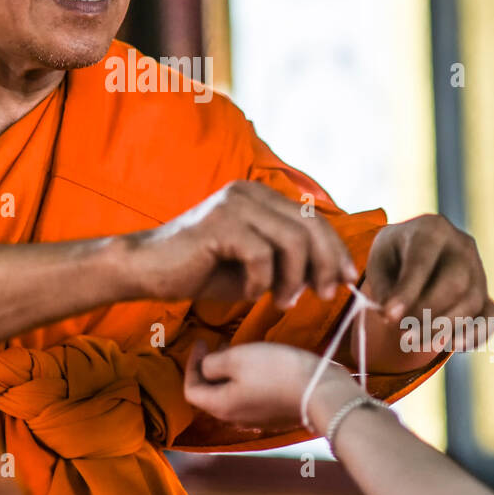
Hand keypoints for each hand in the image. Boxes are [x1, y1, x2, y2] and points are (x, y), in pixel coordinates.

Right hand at [127, 180, 357, 307]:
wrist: (147, 270)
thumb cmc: (199, 270)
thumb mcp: (253, 268)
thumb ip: (287, 265)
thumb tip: (327, 276)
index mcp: (259, 197)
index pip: (312, 219)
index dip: (336, 249)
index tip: (347, 280)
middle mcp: (250, 192)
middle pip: (310, 226)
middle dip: (326, 264)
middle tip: (325, 295)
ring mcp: (235, 204)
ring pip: (292, 241)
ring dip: (294, 279)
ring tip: (283, 301)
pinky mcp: (220, 223)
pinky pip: (262, 255)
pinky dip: (263, 281)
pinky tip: (253, 294)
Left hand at [183, 340, 354, 430]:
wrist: (319, 391)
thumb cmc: (274, 370)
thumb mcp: (237, 358)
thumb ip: (212, 364)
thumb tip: (205, 368)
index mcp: (220, 406)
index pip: (191, 390)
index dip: (190, 364)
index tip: (201, 341)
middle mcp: (234, 418)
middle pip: (210, 394)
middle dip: (208, 368)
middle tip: (216, 344)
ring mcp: (255, 418)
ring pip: (230, 395)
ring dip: (227, 373)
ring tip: (236, 350)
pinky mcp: (273, 415)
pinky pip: (249, 397)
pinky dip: (244, 380)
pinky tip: (257, 365)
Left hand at [364, 214, 493, 350]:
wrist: (417, 249)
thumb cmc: (395, 254)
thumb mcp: (379, 260)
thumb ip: (382, 287)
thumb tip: (391, 317)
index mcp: (432, 229)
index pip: (423, 261)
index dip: (407, 292)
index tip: (389, 317)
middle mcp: (462, 247)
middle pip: (456, 283)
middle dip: (427, 313)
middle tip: (401, 331)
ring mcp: (479, 271)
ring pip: (472, 303)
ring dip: (442, 328)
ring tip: (412, 339)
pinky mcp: (487, 294)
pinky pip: (492, 318)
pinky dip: (475, 335)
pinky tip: (453, 345)